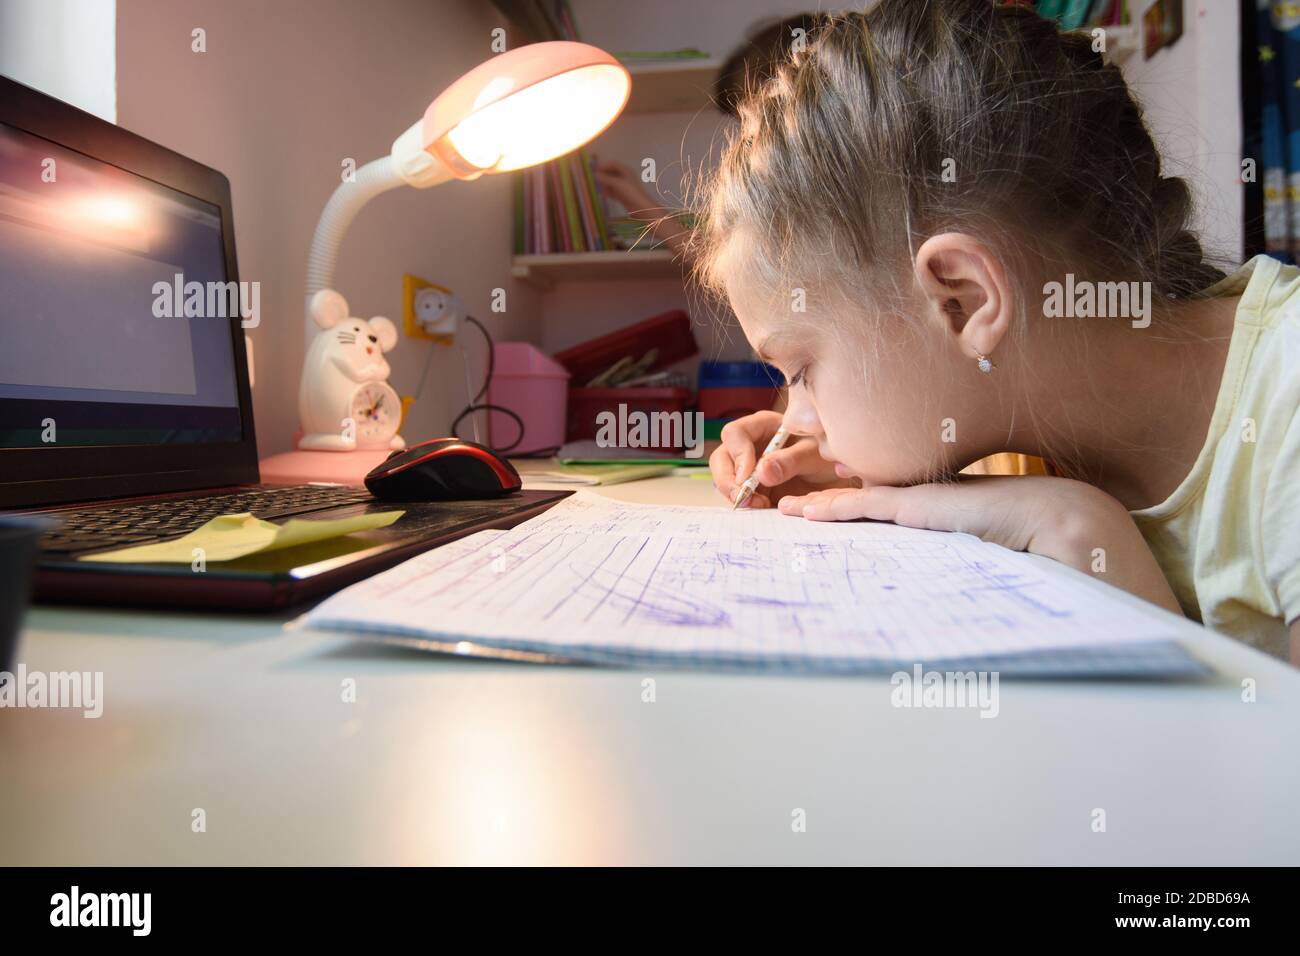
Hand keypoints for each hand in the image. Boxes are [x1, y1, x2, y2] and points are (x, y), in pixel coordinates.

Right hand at [593, 160, 657, 214]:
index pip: (613, 164)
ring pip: (611, 183)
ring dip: (605, 184)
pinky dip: (608, 192)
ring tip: (599, 188)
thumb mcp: (617, 183)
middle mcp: (625, 177)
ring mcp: (623, 186)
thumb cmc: (630, 192)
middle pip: (611, 173)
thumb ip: (605, 178)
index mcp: (626, 171)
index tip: (595, 170)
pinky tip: (604, 194)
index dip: (604, 166)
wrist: (640, 207)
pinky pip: (613, 191)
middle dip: (604, 176)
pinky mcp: (622, 195)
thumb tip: (595, 175)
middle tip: (595, 180)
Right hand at [709, 410, 852, 508]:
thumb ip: (791, 461)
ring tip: (760, 504)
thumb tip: (761, 472)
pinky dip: (746, 504)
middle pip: (722, 457)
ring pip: (725, 478)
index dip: (738, 455)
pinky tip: (764, 507)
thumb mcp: (815, 456)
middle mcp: (750, 444)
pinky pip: (738, 495)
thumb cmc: (828, 457)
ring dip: (736, 494)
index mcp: (763, 426)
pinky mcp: (752, 486)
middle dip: (728, 480)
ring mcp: (748, 467)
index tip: (747, 477)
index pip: (735, 434)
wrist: (836, 478)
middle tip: (744, 498)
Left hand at [778, 475, 1183, 614]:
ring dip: (817, 509)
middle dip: (825, 512)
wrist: (1055, 519)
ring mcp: (918, 504)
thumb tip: (961, 638)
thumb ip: (966, 590)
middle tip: (789, 515)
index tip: (828, 534)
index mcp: (940, 524)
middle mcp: (924, 510)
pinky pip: (862, 507)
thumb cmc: (1034, 554)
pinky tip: (804, 514)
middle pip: (862, 511)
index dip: (855, 523)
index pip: (887, 524)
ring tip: (784, 512)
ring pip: (854, 506)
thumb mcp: (988, 574)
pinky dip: (831, 510)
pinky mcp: (914, 505)